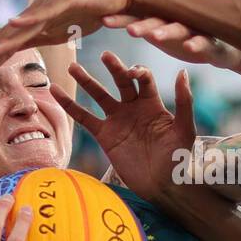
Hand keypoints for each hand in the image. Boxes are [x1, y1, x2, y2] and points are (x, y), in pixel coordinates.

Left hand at [0, 0, 135, 87]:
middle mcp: (36, 18)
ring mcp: (48, 9)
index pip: (6, 51)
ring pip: (20, 28)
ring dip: (1, 41)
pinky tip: (13, 22)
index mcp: (36, 30)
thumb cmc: (91, 10)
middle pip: (5, 42)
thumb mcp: (65, 33)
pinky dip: (29, 18)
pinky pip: (44, 12)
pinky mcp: (65, 1)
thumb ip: (48, 41)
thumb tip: (38, 55)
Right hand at [49, 51, 196, 200]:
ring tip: (72, 66)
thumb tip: (182, 72)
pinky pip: (83, 117)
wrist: (162, 185)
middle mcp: (133, 107)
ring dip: (87, 80)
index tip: (133, 73)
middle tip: (106, 55)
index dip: (138, 72)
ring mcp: (117, 120)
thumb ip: (185, 102)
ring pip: (99, 95)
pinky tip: (56, 90)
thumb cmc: (178, 158)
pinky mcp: (104, 135)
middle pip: (121, 81)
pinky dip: (69, 105)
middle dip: (114, 68)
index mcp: (153, 103)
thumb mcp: (185, 129)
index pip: (143, 80)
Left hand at [101, 15, 240, 70]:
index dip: (122, 19)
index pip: (138, 18)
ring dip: (167, 32)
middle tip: (129, 30)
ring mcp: (194, 31)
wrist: (224, 50)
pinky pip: (204, 43)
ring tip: (155, 36)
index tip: (104, 20)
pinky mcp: (212, 44)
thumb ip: (140, 28)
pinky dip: (197, 44)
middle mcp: (175, 23)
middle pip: (156, 22)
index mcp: (160, 23)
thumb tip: (107, 25)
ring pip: (179, 30)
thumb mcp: (161, 35)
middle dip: (142, 25)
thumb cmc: (186, 41)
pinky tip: (190, 47)